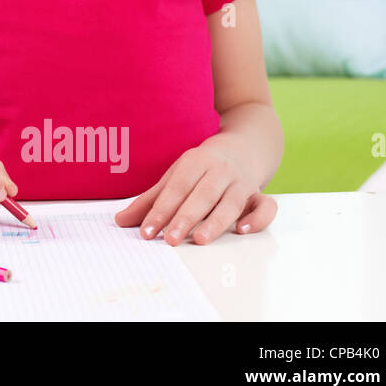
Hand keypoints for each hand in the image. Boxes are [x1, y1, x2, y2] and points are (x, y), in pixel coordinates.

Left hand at [114, 140, 276, 244]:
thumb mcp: (175, 176)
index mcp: (194, 162)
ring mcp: (242, 183)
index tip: (146, 232)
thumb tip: (120, 221)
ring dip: (215, 222)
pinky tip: (242, 231)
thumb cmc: (203, 166)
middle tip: (169, 239)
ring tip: (199, 240)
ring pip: (231, 202)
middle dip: (184, 218)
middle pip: (201, 195)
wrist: (246, 145)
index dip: (160, 210)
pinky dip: (258, 218)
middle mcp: (219, 171)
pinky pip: (265, 206)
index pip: (175, 188)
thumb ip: (150, 200)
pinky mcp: (260, 194)